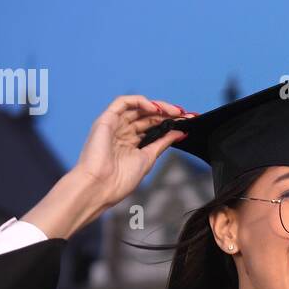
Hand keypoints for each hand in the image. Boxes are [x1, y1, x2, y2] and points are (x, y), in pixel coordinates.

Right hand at [22, 96, 195, 238]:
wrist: (100, 188)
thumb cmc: (119, 180)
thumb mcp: (148, 158)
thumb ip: (162, 143)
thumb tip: (179, 132)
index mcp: (131, 143)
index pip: (153, 126)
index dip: (170, 122)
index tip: (188, 121)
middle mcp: (122, 132)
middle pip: (147, 115)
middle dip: (168, 114)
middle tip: (186, 115)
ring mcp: (114, 125)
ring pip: (138, 107)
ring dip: (158, 106)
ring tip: (175, 112)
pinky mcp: (106, 120)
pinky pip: (123, 102)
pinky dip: (140, 101)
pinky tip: (155, 108)